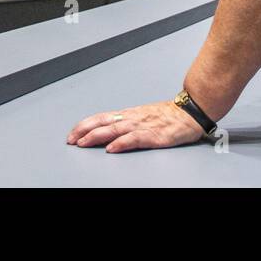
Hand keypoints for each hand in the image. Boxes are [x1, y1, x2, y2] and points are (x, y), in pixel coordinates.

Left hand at [67, 100, 205, 152]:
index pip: (101, 117)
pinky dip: (121, 143)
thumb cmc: (168, 115)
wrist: (190, 111)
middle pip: (103, 122)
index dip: (85, 125)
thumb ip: (126, 123)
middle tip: (71, 140)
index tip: (72, 134)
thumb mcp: (142, 116)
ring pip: (115, 129)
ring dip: (97, 136)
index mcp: (128, 114)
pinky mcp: (154, 135)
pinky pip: (135, 139)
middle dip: (84, 130)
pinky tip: (111, 149)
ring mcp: (142, 125)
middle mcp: (132, 118)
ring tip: (84, 142)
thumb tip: (107, 132)